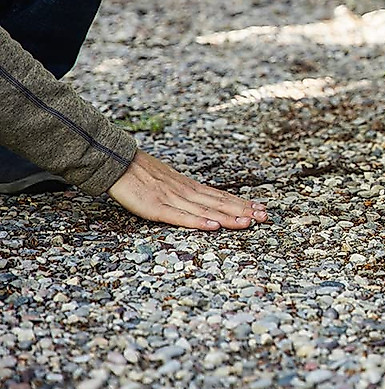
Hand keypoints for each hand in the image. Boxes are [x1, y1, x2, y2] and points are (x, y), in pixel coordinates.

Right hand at [108, 151, 268, 230]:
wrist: (116, 162)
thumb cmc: (141, 173)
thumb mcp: (168, 181)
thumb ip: (185, 192)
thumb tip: (203, 201)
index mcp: (189, 186)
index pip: (221, 196)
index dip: (242, 203)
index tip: (261, 209)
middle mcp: (185, 192)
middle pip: (219, 203)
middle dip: (244, 211)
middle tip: (265, 217)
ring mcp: (171, 199)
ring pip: (205, 210)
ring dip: (228, 217)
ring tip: (248, 223)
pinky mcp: (155, 208)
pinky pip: (179, 217)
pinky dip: (197, 222)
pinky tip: (212, 226)